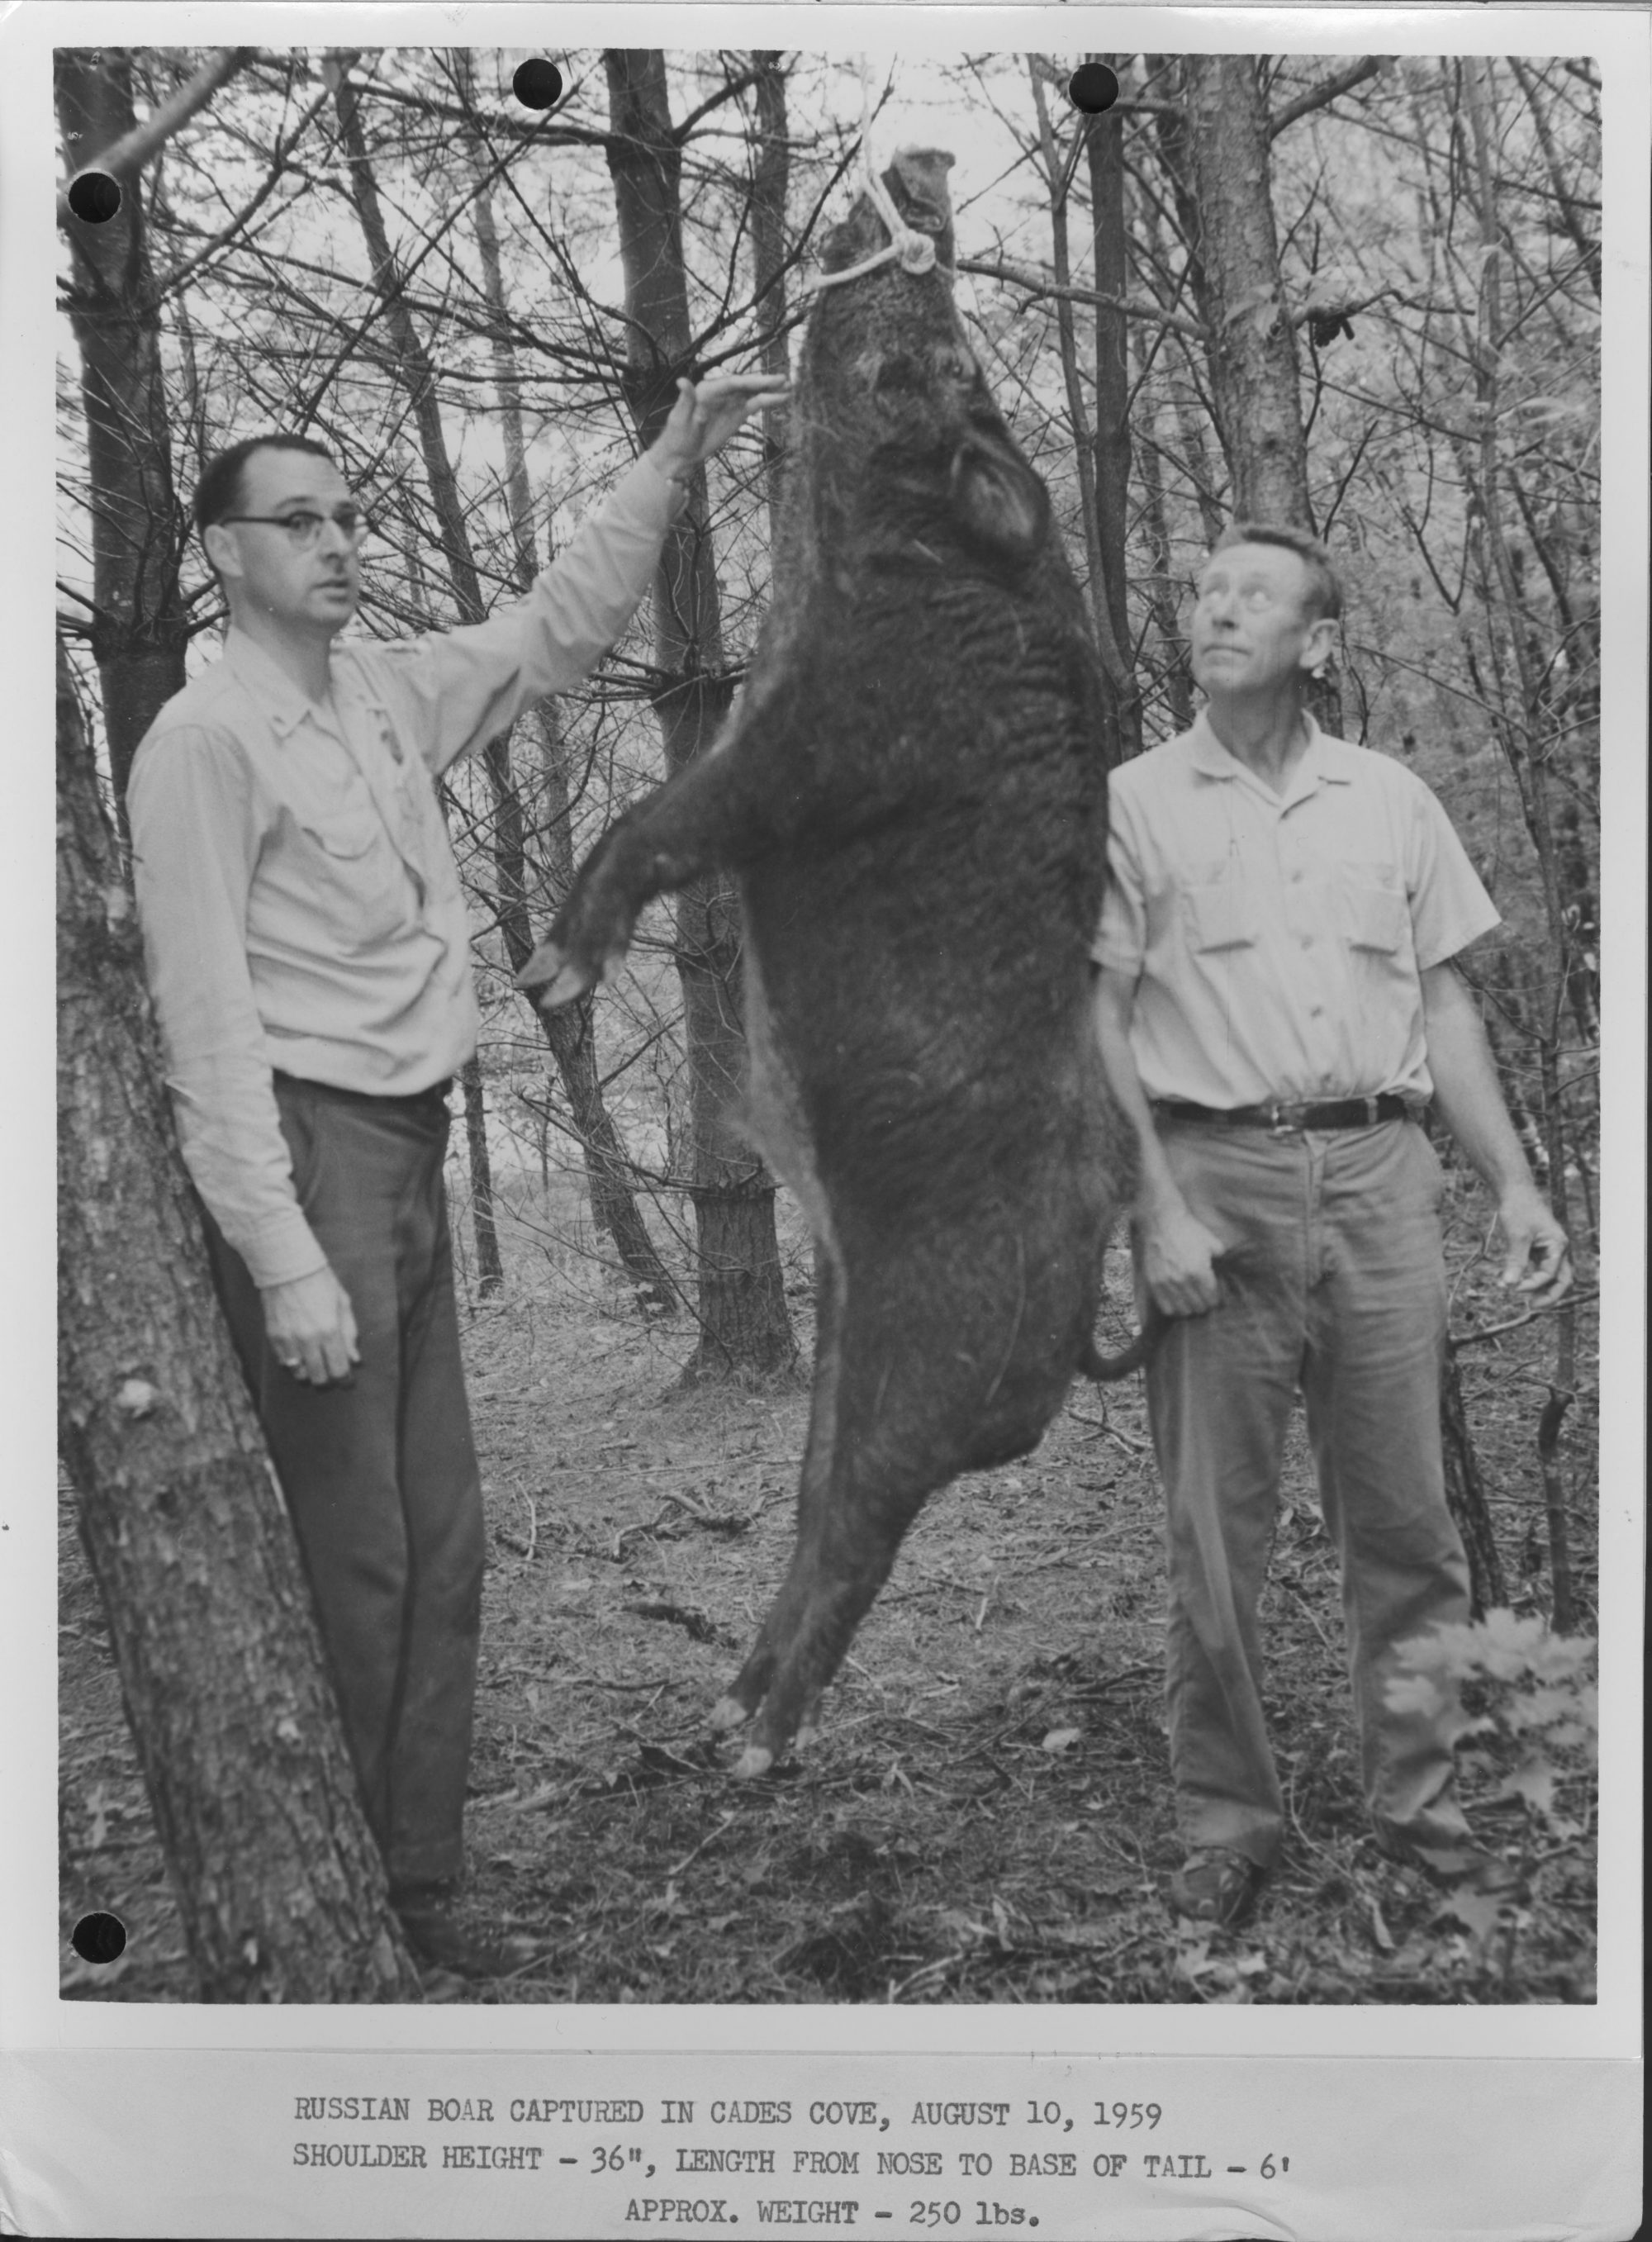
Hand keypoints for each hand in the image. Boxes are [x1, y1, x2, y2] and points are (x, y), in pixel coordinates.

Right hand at [262, 1265, 359, 1385]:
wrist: (287, 1266)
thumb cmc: (320, 1282)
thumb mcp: (343, 1303)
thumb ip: (349, 1334)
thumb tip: (354, 1360)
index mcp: (329, 1330)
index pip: (338, 1369)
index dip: (345, 1380)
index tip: (347, 1381)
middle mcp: (308, 1339)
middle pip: (319, 1377)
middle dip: (327, 1379)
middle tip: (331, 1373)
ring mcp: (288, 1340)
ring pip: (299, 1374)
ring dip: (309, 1373)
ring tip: (315, 1364)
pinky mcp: (273, 1336)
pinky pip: (284, 1362)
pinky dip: (293, 1363)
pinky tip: (300, 1355)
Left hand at [648, 373, 789, 482]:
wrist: (681, 453)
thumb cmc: (677, 436)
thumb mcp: (680, 419)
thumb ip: (686, 400)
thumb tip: (682, 381)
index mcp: (707, 390)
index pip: (731, 383)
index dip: (750, 382)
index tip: (766, 382)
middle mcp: (721, 392)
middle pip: (746, 385)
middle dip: (765, 383)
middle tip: (784, 380)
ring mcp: (730, 402)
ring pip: (753, 393)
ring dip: (771, 391)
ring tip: (789, 388)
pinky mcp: (737, 413)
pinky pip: (754, 405)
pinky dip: (768, 402)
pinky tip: (781, 399)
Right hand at [1138, 1195, 1228, 1318]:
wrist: (1162, 1222)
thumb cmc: (1189, 1230)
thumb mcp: (1212, 1242)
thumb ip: (1222, 1260)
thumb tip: (1226, 1273)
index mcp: (1199, 1271)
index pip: (1212, 1299)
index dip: (1217, 1300)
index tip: (1216, 1296)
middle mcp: (1183, 1280)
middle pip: (1199, 1307)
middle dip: (1205, 1304)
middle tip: (1205, 1298)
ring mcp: (1166, 1283)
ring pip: (1183, 1311)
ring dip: (1191, 1308)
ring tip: (1192, 1301)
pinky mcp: (1154, 1283)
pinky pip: (1166, 1307)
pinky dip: (1174, 1308)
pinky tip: (1178, 1301)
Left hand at [1497, 1187, 1572, 1304]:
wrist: (1514, 1190)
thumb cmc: (1518, 1209)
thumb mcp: (1516, 1236)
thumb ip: (1515, 1261)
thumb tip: (1508, 1286)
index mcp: (1558, 1245)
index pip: (1550, 1274)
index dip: (1532, 1284)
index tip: (1513, 1289)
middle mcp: (1558, 1249)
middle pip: (1561, 1279)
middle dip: (1550, 1295)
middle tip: (1532, 1308)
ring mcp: (1549, 1249)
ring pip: (1551, 1276)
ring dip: (1541, 1289)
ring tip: (1528, 1302)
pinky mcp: (1538, 1248)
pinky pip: (1540, 1269)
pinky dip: (1533, 1279)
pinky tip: (1519, 1285)